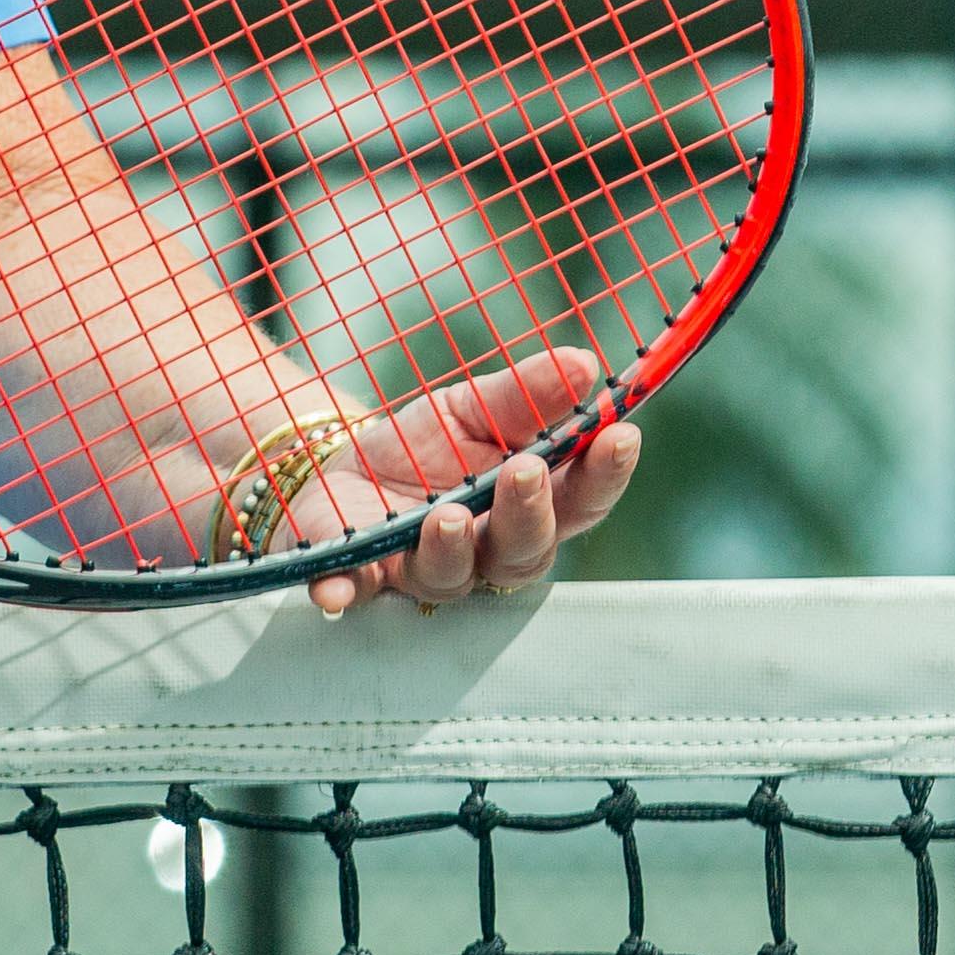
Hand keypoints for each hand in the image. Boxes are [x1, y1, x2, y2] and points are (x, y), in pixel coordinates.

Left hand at [272, 349, 641, 618]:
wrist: (345, 465)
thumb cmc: (429, 446)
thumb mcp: (475, 406)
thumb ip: (526, 394)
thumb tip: (584, 364)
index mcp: (527, 506)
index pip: (580, 501)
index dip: (604, 475)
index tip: (621, 435)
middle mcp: (485, 551)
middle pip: (524, 552)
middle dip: (528, 513)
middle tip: (524, 471)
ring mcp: (422, 569)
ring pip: (450, 576)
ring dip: (452, 548)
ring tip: (448, 515)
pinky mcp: (358, 577)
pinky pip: (353, 591)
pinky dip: (344, 589)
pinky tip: (334, 589)